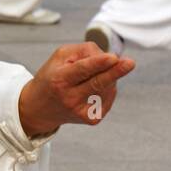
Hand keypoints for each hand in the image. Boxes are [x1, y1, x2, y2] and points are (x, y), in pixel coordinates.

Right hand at [18, 42, 135, 137]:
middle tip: (131, 63)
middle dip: (116, 72)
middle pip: (98, 83)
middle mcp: (70, 98)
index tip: (113, 58)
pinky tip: (94, 87)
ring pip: (107, 87)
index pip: (82, 70)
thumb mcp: (60, 57)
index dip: (98, 64)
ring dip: (108, 75)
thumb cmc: (52, 76)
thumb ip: (84, 51)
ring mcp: (82, 112)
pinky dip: (107, 87)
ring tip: (91, 75)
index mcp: (60, 80)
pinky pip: (109, 96)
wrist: (39, 108)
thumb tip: (110, 58)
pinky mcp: (92, 119)